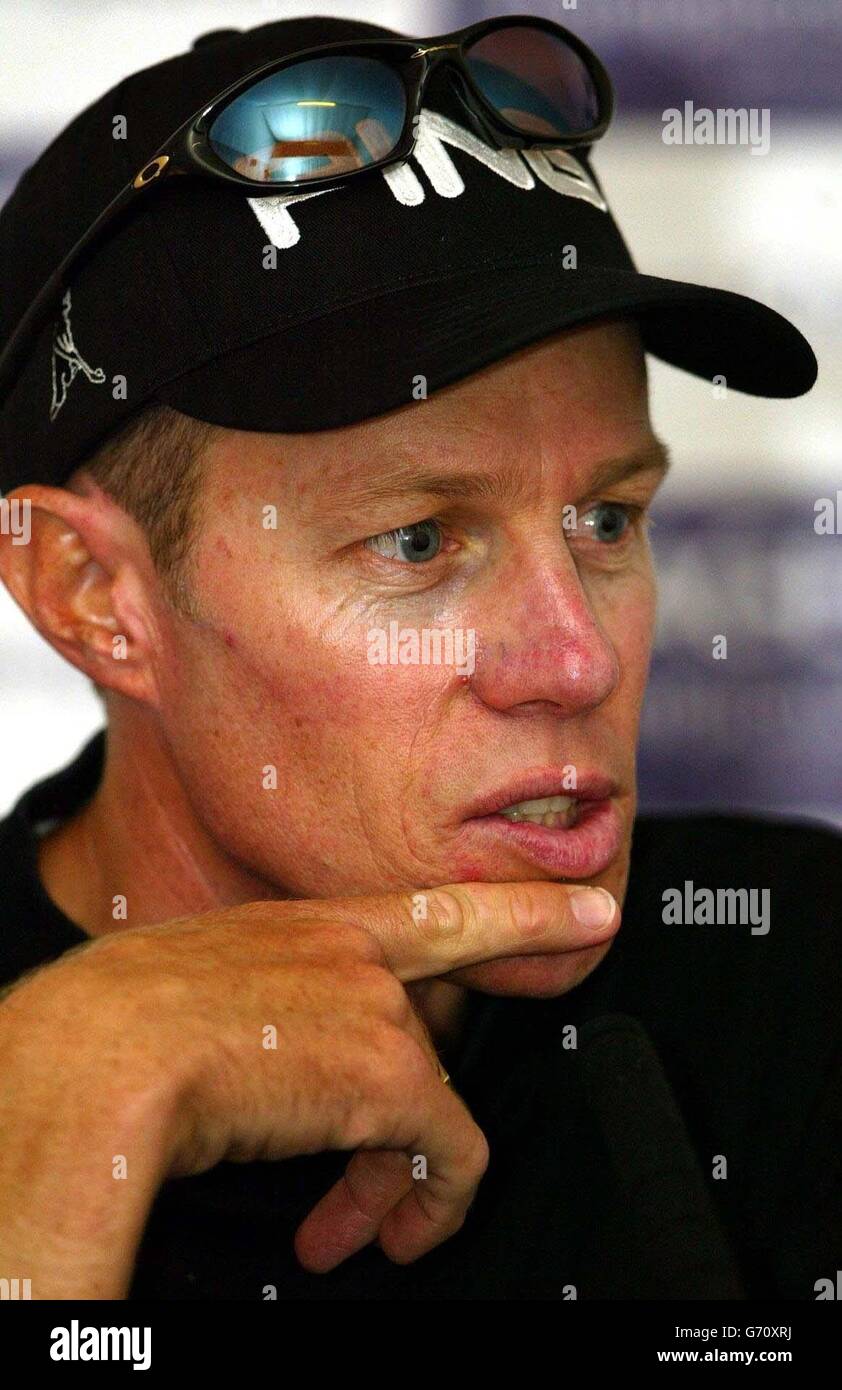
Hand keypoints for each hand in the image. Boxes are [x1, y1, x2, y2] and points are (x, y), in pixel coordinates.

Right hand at [0, 880, 617, 1295]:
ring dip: (393, 1171)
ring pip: (429, 1095)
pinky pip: (451, 1148)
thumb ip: (244, 1007)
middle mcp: (350, 953)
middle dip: (422, 1091)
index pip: (432, 908)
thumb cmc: (109, 1027)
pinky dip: (437, 1200)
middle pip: (442, 1017)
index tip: (593, 908)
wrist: (100, 1056)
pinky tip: (402, 1233)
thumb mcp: (183, 989)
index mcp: (298, 925)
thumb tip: (244, 1062)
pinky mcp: (389, 1075)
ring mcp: (375, 1006)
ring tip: (363, 1228)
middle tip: (391, 1153)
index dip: (522, 910)